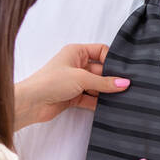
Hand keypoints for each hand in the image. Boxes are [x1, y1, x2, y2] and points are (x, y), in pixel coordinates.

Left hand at [14, 43, 130, 129]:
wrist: (31, 103)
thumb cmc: (51, 82)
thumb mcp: (81, 78)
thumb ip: (104, 82)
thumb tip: (124, 83)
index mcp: (76, 52)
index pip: (101, 51)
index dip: (112, 60)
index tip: (124, 71)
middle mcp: (76, 65)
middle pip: (101, 70)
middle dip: (112, 79)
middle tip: (128, 88)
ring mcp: (75, 82)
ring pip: (97, 86)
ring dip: (106, 93)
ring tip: (123, 99)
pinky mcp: (73, 97)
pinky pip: (91, 98)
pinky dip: (99, 103)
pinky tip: (110, 108)